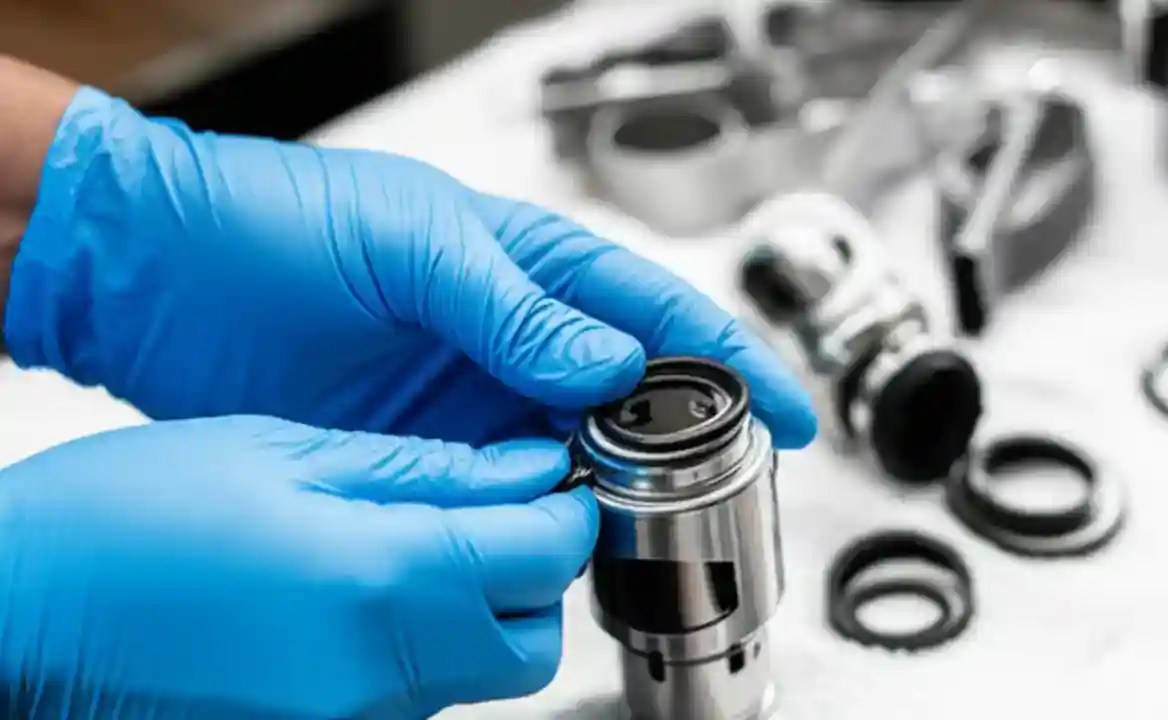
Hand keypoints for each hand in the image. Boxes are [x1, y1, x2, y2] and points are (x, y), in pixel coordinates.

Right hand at [0, 415, 594, 718]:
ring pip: (479, 676)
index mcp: (377, 586)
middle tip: (489, 511)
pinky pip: (416, 701)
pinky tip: (361, 597)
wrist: (14, 619)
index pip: (546, 554)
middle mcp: (377, 681)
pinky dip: (419, 648)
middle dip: (536, 571)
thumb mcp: (282, 454)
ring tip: (411, 545)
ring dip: (478, 610)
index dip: (565, 505)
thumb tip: (529, 467)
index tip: (549, 475)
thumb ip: (425, 469)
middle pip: (534, 637)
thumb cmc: (120, 523)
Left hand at [5, 88, 816, 447]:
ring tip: (655, 519)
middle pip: (630, 390)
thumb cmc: (275, 220)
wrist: (158, 273)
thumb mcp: (408, 240)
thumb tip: (606, 361)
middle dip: (686, 437)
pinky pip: (504, 485)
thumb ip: (510, 304)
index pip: (651, 308)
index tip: (783, 410)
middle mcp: (510, 332)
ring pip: (573, 447)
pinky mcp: (425, 449)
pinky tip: (564, 529)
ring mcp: (469, 395)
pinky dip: (541, 509)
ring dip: (616, 482)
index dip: (727, 359)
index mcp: (524, 261)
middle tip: (728, 485)